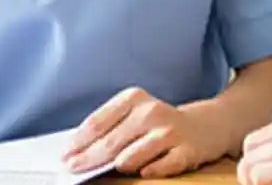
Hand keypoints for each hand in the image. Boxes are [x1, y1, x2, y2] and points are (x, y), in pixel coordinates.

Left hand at [63, 88, 226, 177]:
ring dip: (119, 166)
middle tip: (73, 169)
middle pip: (111, 142)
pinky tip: (143, 172)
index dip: (78, 142)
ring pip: (132, 156)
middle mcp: (151, 112)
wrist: (206, 125)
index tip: (65, 156)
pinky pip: (160, 168)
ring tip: (112, 168)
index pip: (98, 123)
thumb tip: (78, 150)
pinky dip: (149, 171)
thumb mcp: (134, 115)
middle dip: (88, 159)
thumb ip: (110, 128)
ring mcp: (170, 131)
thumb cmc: (159, 123)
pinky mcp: (186, 150)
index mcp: (133, 99)